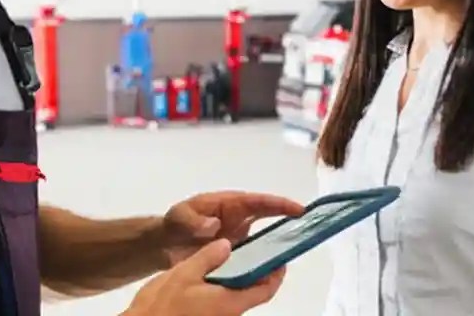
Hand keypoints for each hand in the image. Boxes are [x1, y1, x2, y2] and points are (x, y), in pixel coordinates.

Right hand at [124, 239, 284, 315]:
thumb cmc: (163, 305)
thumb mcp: (184, 273)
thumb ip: (208, 257)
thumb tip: (227, 244)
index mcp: (231, 302)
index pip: (266, 290)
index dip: (276, 274)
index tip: (280, 258)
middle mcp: (230, 314)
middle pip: (253, 294)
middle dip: (257, 274)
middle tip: (254, 251)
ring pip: (237, 298)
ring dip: (238, 280)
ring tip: (232, 256)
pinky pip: (222, 302)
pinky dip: (223, 286)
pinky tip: (212, 273)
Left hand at [160, 191, 304, 266]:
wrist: (165, 245)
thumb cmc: (174, 224)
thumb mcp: (179, 217)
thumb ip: (194, 220)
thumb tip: (213, 225)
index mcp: (229, 204)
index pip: (259, 202)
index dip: (279, 204)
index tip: (298, 209)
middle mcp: (239, 219)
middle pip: (269, 216)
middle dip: (288, 219)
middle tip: (308, 225)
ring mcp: (239, 236)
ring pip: (264, 238)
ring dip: (278, 242)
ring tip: (296, 248)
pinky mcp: (235, 253)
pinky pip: (253, 256)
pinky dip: (264, 261)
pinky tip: (273, 271)